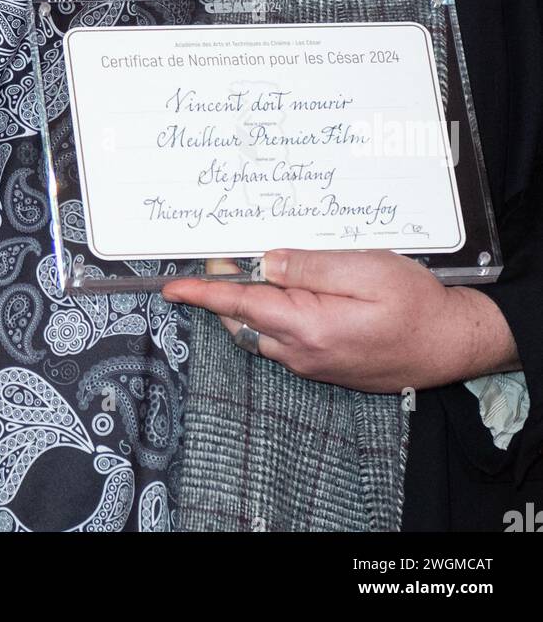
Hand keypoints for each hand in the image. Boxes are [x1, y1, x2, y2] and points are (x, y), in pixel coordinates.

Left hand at [162, 249, 520, 391]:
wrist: (451, 344)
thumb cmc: (416, 304)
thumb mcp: (367, 268)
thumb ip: (310, 266)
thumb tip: (265, 261)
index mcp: (309, 326)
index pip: (240, 305)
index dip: (202, 292)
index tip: (171, 287)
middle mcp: (303, 352)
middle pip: (242, 318)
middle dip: (222, 291)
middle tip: (216, 257)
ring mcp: (312, 363)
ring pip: (259, 330)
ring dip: (247, 303)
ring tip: (248, 270)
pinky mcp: (323, 366)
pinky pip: (281, 340)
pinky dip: (269, 315)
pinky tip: (284, 292)